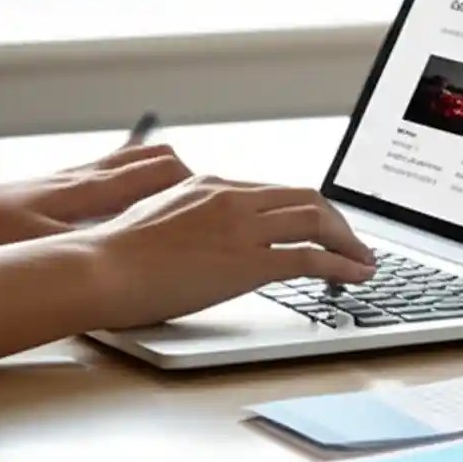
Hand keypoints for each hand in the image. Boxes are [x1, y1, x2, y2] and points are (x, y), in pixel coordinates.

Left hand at [0, 144, 192, 255]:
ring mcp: (70, 176)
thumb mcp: (48, 248)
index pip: (161, 169)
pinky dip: (123, 179)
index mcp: (92, 189)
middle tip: (203, 199)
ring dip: (154, 172)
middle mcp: (86, 175)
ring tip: (176, 192)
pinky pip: (102, 171)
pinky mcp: (53, 184)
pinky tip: (122, 202)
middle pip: (152, 157)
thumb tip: (138, 258)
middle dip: (185, 174)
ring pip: (127, 160)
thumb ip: (93, 251)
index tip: (215, 199)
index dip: (194, 182)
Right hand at [82, 176, 375, 329]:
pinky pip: (311, 258)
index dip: (305, 211)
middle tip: (352, 243)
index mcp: (210, 186)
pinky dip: (343, 265)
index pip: (274, 192)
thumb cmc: (113, 256)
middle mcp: (231, 197)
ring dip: (349, 241)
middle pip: (305, 198)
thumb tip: (201, 240)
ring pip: (316, 221)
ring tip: (365, 261)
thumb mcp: (155, 220)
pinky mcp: (247, 261)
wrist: (97, 269)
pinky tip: (358, 276)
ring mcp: (241, 227)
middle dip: (337, 221)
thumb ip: (187, 220)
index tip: (319, 228)